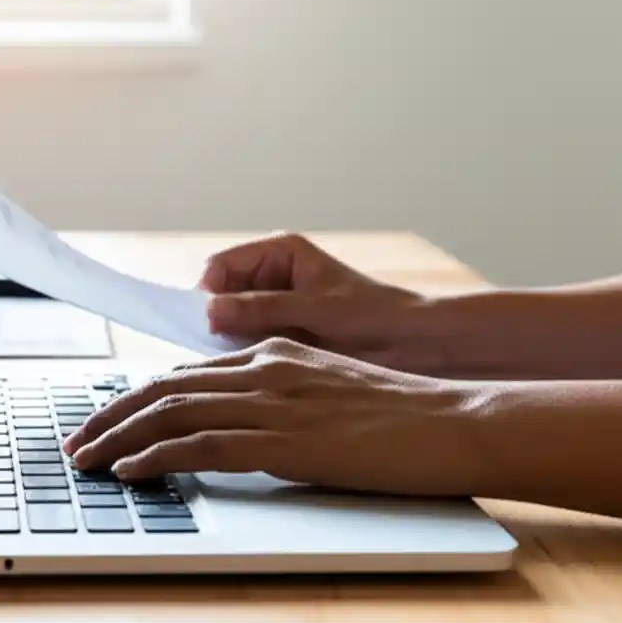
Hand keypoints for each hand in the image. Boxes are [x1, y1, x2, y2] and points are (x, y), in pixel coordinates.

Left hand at [64, 338, 494, 496]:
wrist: (453, 420)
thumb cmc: (402, 416)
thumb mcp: (330, 392)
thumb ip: (281, 396)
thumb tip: (239, 422)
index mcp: (274, 353)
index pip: (187, 374)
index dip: (139, 399)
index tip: (110, 419)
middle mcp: (263, 367)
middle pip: (164, 388)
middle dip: (111, 416)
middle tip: (77, 440)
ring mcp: (271, 400)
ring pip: (170, 412)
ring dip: (117, 437)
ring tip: (85, 458)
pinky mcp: (282, 437)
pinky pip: (198, 444)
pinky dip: (155, 457)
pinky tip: (129, 471)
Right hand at [202, 233, 435, 371]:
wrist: (414, 344)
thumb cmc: (373, 314)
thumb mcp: (315, 310)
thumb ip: (261, 310)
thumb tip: (209, 312)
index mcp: (278, 254)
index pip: (219, 267)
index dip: (207, 293)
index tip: (208, 324)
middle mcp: (271, 277)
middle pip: (221, 295)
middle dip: (219, 319)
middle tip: (224, 347)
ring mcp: (275, 308)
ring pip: (232, 322)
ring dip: (234, 340)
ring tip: (246, 359)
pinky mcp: (282, 336)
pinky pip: (250, 343)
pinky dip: (248, 355)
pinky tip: (258, 369)